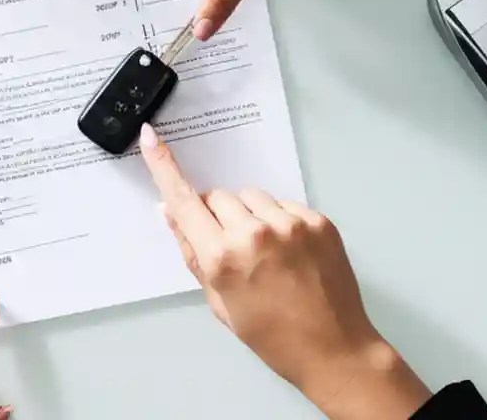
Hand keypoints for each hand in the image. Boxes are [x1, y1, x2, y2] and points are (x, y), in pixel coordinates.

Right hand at [138, 124, 430, 419]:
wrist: (334, 349)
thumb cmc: (272, 336)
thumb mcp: (220, 302)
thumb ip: (193, 253)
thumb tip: (171, 213)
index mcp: (222, 258)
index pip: (184, 201)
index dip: (163, 166)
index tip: (151, 137)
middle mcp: (254, 233)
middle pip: (218, 198)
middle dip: (216, 215)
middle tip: (230, 247)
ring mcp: (289, 224)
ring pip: (251, 197)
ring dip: (249, 215)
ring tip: (265, 252)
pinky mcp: (317, 221)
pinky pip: (283, 205)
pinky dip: (279, 221)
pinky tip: (289, 253)